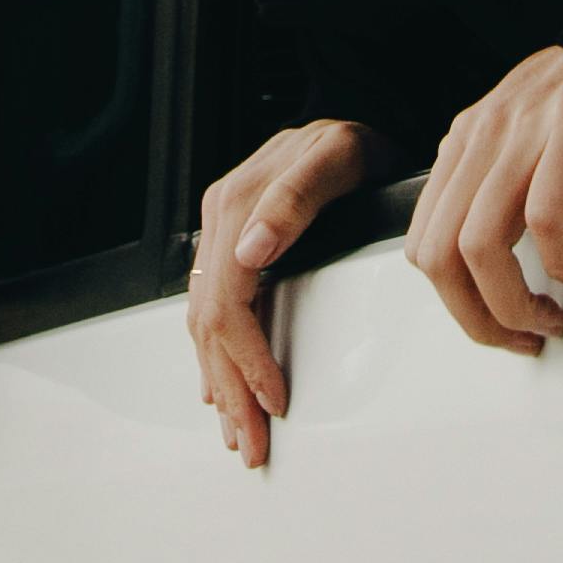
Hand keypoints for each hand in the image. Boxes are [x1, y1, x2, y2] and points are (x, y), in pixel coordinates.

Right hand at [188, 116, 385, 465]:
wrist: (359, 117)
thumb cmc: (358, 141)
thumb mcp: (337, 157)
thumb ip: (295, 198)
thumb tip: (252, 249)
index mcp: (237, 204)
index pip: (226, 302)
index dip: (247, 359)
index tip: (276, 401)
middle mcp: (220, 220)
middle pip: (209, 323)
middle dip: (230, 390)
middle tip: (252, 445)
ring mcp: (221, 232)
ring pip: (203, 324)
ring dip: (219, 384)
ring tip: (236, 433)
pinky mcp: (231, 243)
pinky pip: (210, 308)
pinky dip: (213, 356)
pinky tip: (218, 386)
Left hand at [406, 46, 562, 353]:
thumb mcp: (515, 138)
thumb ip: (490, 187)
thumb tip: (481, 271)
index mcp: (462, 143)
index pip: (422, 246)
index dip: (456, 306)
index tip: (500, 328)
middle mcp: (481, 135)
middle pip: (440, 256)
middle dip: (480, 319)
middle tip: (526, 339)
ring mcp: (523, 129)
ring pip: (481, 246)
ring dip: (516, 305)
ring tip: (553, 318)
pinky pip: (546, 216)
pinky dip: (561, 263)